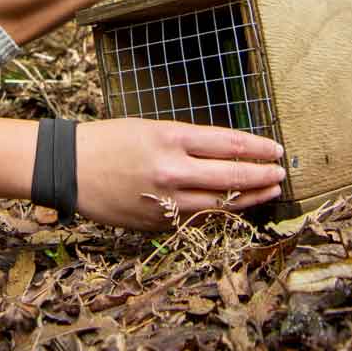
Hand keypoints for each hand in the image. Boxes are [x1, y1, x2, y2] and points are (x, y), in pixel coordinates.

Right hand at [74, 118, 285, 229]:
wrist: (70, 168)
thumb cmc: (110, 141)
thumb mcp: (151, 127)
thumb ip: (188, 142)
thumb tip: (228, 152)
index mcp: (170, 138)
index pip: (229, 144)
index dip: (258, 148)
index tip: (276, 149)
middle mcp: (172, 170)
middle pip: (232, 176)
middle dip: (262, 175)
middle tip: (281, 173)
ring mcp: (165, 201)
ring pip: (221, 204)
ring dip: (250, 198)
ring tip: (268, 192)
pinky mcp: (158, 223)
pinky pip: (198, 219)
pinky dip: (220, 212)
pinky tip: (234, 207)